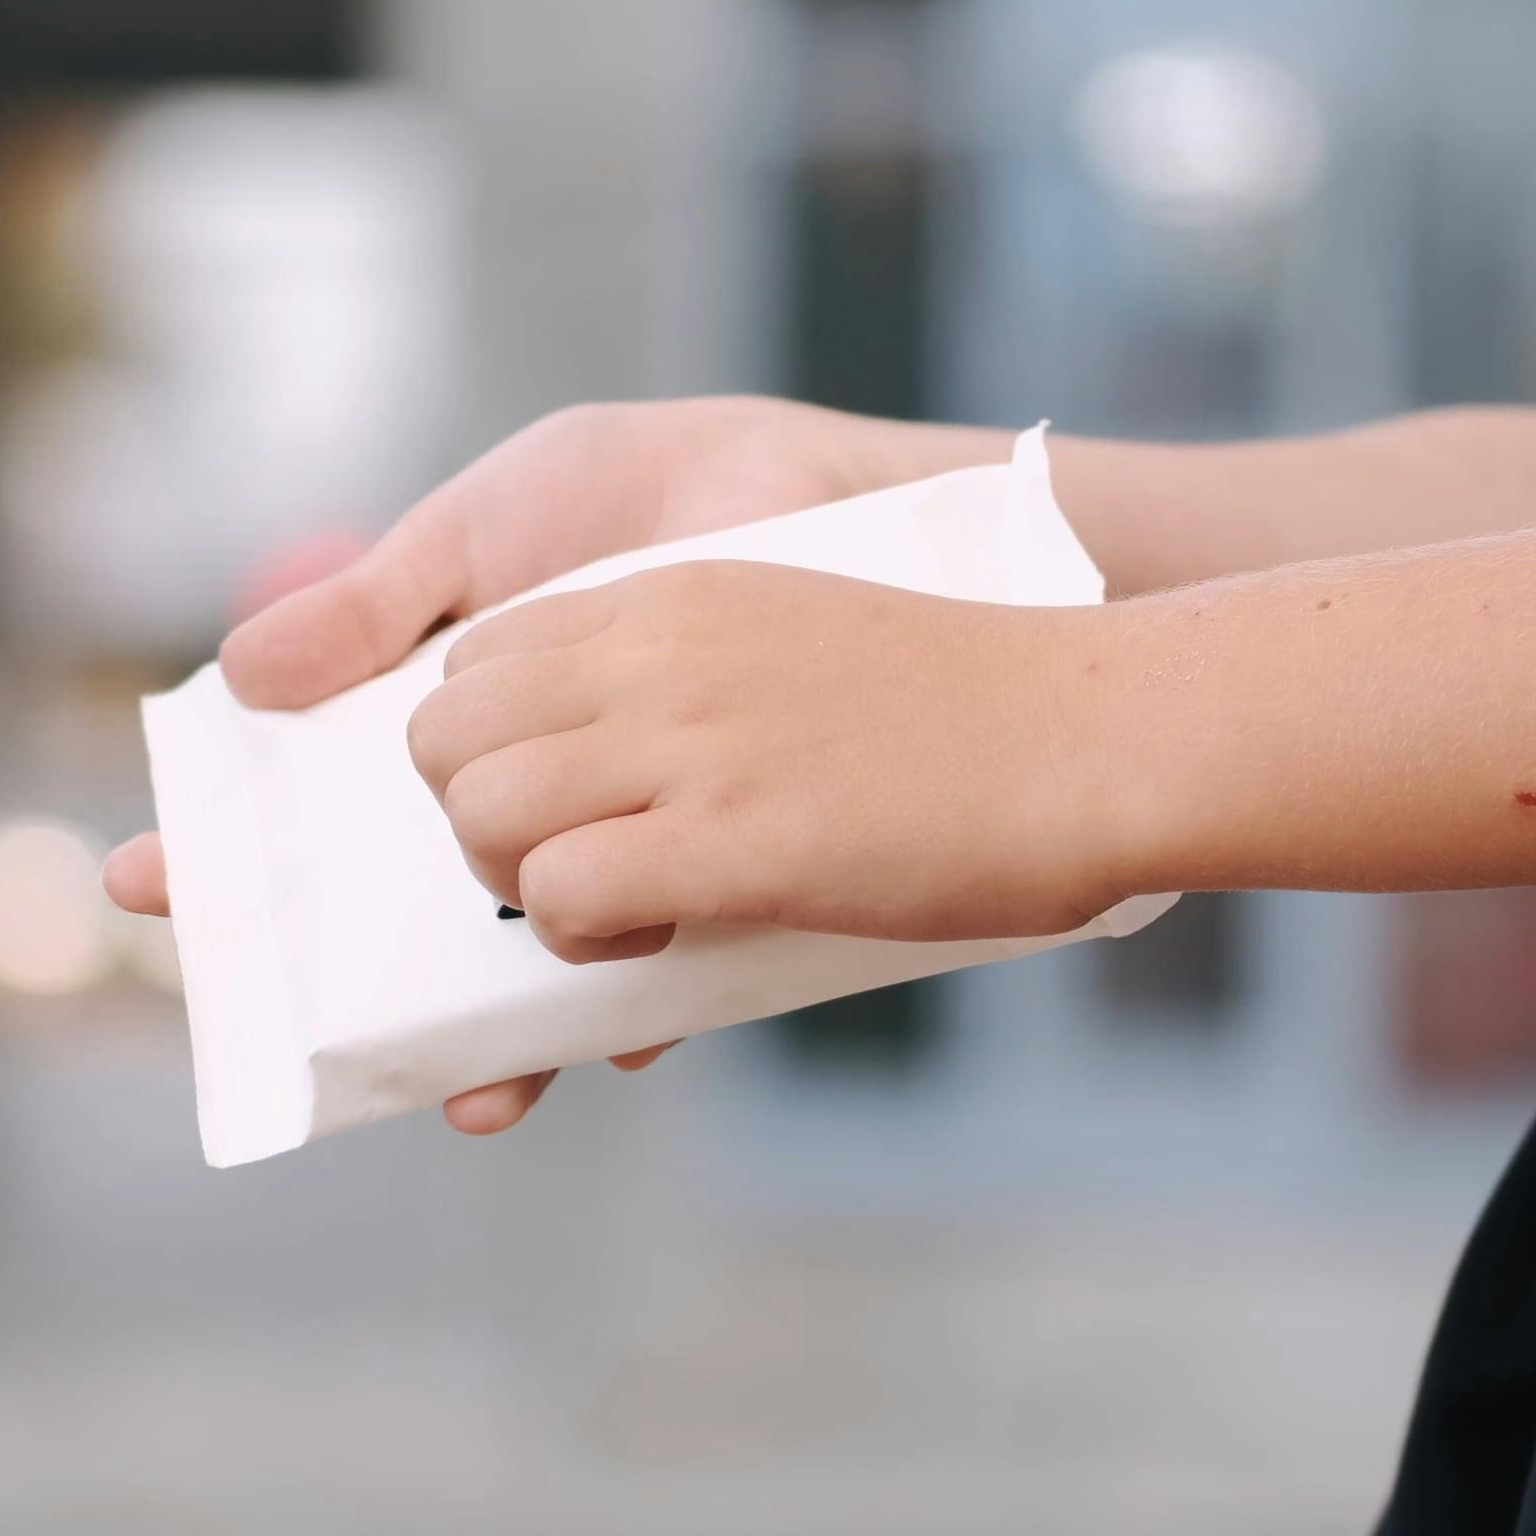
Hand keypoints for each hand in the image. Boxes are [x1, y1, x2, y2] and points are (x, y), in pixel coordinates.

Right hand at [109, 397, 922, 1132]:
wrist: (821, 500)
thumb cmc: (636, 493)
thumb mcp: (487, 530)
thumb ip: (377, 606)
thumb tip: (241, 675)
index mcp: (431, 728)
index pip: (298, 805)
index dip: (221, 852)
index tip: (144, 878)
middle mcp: (502, 807)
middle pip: (389, 924)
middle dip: (328, 989)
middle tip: (275, 1017)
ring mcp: (598, 850)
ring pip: (515, 973)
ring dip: (485, 1045)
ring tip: (474, 1092)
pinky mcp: (702, 874)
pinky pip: (657, 971)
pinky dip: (632, 1012)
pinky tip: (619, 1034)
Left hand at [406, 561, 1134, 963]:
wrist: (1093, 733)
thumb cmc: (971, 710)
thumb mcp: (801, 635)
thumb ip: (703, 676)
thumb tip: (642, 761)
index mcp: (671, 596)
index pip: (478, 658)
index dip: (490, 749)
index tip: (560, 798)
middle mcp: (656, 656)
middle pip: (442, 738)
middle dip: (474, 823)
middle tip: (565, 867)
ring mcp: (689, 743)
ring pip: (480, 814)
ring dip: (519, 887)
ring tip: (613, 909)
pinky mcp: (732, 839)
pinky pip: (562, 893)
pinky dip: (581, 940)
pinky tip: (659, 936)